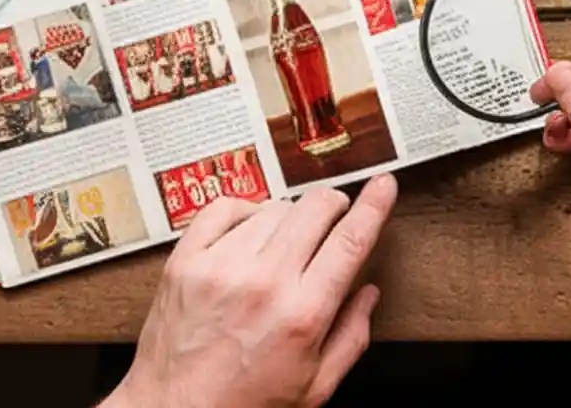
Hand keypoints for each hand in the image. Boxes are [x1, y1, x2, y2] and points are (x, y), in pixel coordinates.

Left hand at [103, 175, 397, 407]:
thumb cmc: (242, 404)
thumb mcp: (315, 386)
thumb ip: (351, 337)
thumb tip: (369, 293)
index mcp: (303, 314)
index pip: (351, 240)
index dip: (374, 205)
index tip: (383, 184)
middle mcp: (264, 282)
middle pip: (315, 209)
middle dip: (335, 204)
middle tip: (335, 215)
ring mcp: (221, 266)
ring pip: (274, 207)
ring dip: (291, 215)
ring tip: (286, 242)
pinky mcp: (187, 260)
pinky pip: (224, 208)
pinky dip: (245, 209)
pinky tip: (250, 228)